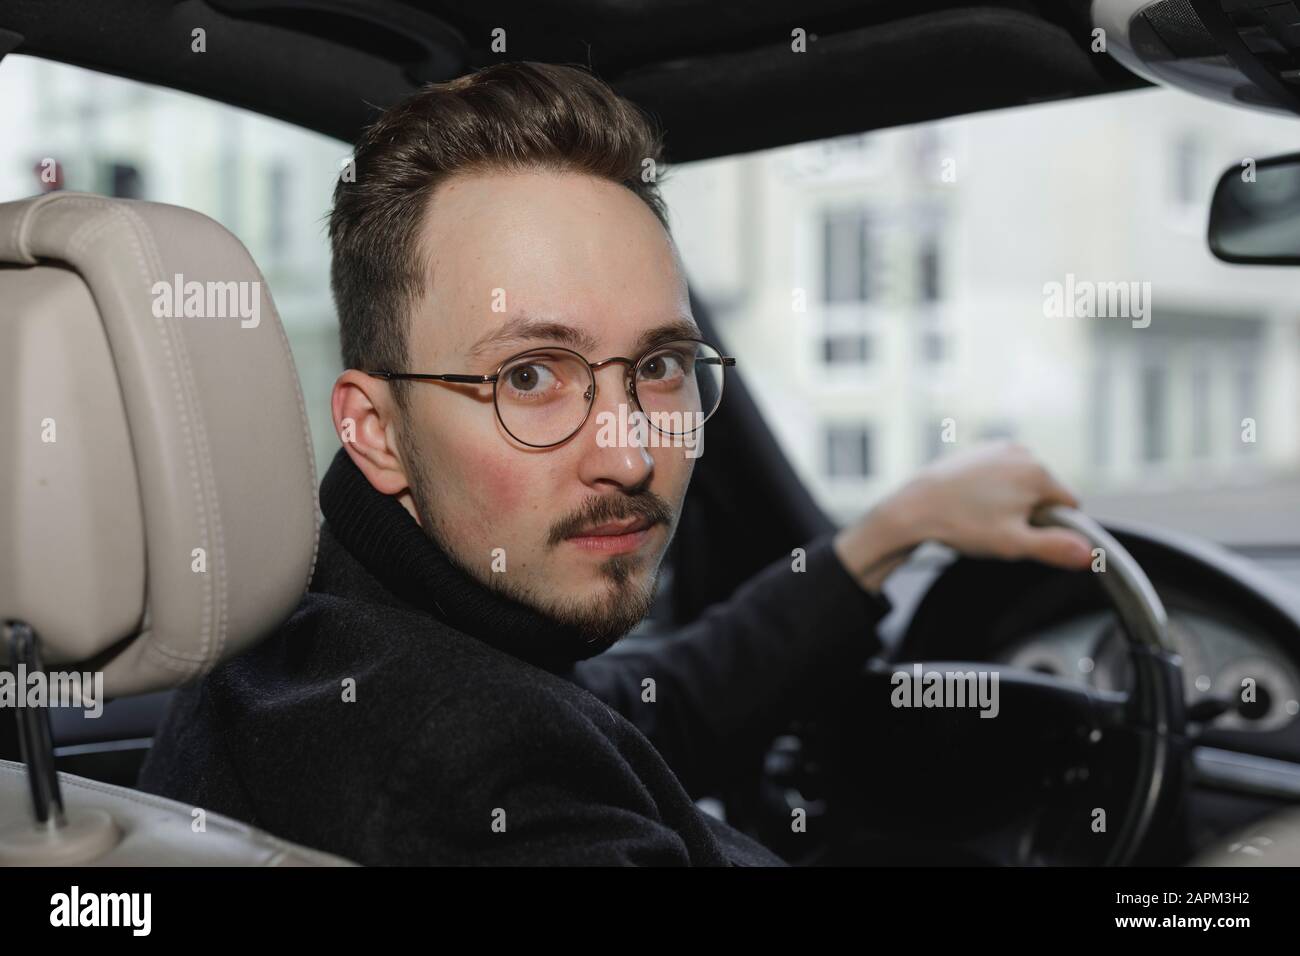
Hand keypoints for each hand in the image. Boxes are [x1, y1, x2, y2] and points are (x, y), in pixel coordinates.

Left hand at [833, 441, 1092, 591]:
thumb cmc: (962, 525)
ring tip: (981, 515)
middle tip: (999, 527)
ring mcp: (997, 448)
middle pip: (1046, 492)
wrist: (912, 508)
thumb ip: (1055, 547)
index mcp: (1037, 472)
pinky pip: (1000, 475)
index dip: (1054, 527)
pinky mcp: (977, 450)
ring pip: (1022, 484)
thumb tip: (1091, 553)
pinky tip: (970, 503)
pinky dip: (992, 490)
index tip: (1026, 535)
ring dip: (1012, 501)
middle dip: (1031, 513)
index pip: (1070, 505)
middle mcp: (1021, 452)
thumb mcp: (1013, 544)